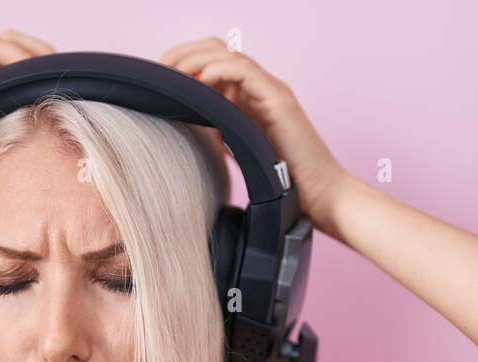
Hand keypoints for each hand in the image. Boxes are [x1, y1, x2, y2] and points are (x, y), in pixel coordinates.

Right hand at [0, 30, 55, 205]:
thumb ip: (4, 131)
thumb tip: (44, 134)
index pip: (9, 50)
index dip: (37, 56)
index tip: (62, 73)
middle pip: (2, 40)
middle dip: (33, 49)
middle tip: (56, 68)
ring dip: (16, 56)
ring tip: (37, 75)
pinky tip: (6, 87)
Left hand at [159, 38, 348, 233]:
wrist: (319, 196)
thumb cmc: (282, 182)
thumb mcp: (236, 151)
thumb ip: (216, 134)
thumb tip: (183, 128)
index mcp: (248, 97)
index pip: (212, 62)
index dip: (183, 65)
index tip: (158, 84)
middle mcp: (259, 87)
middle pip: (216, 49)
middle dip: (182, 55)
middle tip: (158, 74)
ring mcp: (270, 90)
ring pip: (227, 53)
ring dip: (194, 60)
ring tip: (172, 77)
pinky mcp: (278, 99)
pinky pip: (243, 70)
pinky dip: (216, 70)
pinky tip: (198, 84)